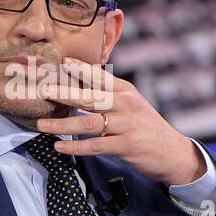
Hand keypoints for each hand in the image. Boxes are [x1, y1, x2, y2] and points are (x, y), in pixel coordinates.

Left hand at [34, 56, 205, 185]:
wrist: (173, 152)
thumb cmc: (145, 127)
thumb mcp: (131, 105)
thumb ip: (109, 95)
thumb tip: (78, 88)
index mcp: (126, 90)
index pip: (99, 76)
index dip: (79, 68)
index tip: (60, 63)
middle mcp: (126, 104)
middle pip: (89, 97)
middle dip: (63, 93)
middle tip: (41, 90)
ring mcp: (126, 125)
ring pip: (88, 123)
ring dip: (62, 125)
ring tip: (41, 125)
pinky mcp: (126, 145)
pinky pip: (95, 146)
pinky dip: (75, 147)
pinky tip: (59, 147)